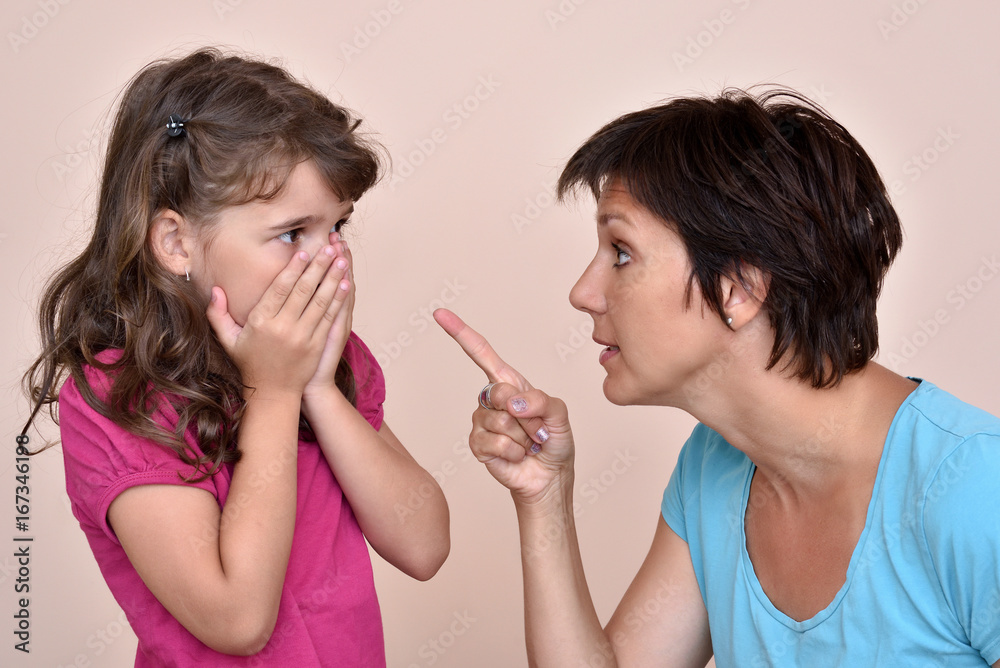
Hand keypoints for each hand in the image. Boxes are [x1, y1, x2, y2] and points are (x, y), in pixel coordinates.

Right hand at [206, 246, 350, 396]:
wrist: (273, 393)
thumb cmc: (250, 363)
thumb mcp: (228, 340)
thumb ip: (218, 314)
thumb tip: (216, 289)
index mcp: (261, 322)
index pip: (280, 289)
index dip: (293, 268)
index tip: (304, 251)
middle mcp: (283, 327)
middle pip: (303, 290)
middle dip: (318, 266)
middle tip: (329, 248)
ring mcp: (302, 337)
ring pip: (320, 301)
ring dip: (332, 278)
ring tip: (342, 259)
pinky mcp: (316, 345)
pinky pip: (329, 317)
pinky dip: (338, 299)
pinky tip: (345, 284)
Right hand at [433, 308, 574, 504]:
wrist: (550, 476)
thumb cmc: (554, 441)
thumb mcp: (559, 414)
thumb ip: (541, 401)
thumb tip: (511, 403)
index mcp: (509, 382)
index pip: (481, 353)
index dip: (461, 333)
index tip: (440, 314)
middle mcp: (492, 399)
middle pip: (497, 393)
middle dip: (525, 414)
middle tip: (537, 428)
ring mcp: (482, 422)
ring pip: (500, 422)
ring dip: (523, 437)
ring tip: (529, 443)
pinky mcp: (478, 445)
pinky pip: (493, 443)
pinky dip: (514, 452)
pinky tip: (518, 455)